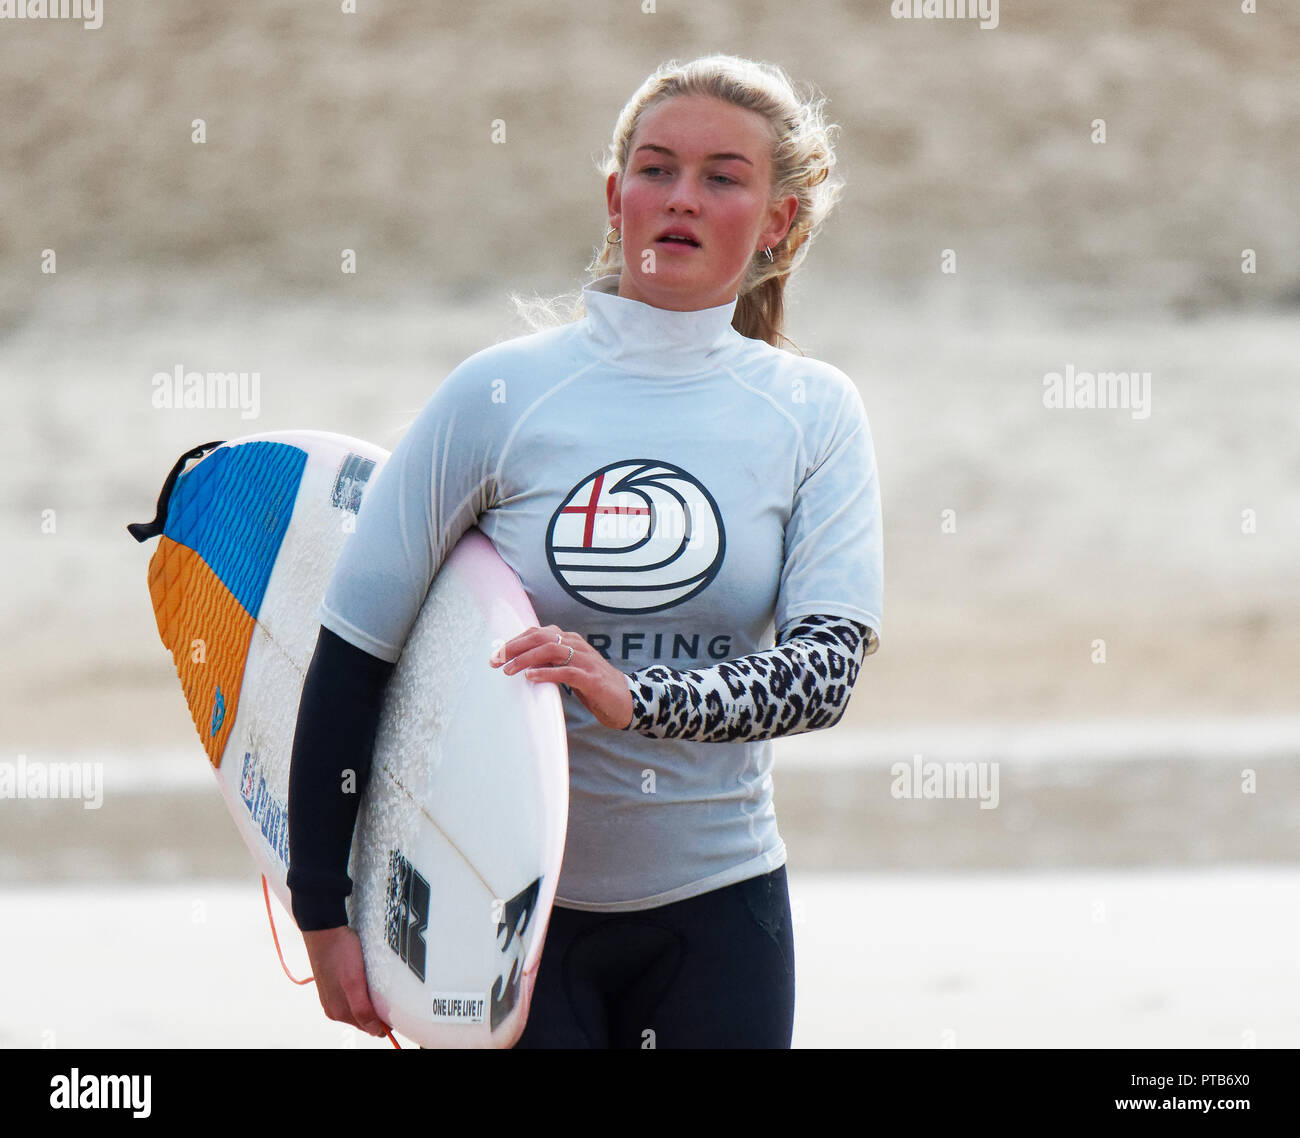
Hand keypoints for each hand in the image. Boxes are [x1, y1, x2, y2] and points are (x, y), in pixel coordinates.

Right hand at [301, 925, 389, 1037]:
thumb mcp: (353, 983)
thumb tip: (374, 1031)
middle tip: (392, 997)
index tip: (397, 1014)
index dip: (384, 1022)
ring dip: (371, 1001)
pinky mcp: (335, 982)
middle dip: (378, 1012)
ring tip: (381, 987)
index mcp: (338, 1011)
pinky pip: (354, 994)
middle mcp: (333, 1007)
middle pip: (364, 1018)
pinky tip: (368, 980)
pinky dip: (364, 991)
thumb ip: (362, 1010)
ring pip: (360, 1005)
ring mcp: (333, 995)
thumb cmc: (338, 952)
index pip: (368, 1027)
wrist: (324, 929)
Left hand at [489, 624, 633, 729]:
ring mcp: (586, 660)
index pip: (537, 632)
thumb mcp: (568, 669)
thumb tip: (520, 663)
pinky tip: (531, 677)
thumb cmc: (592, 685)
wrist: (625, 700)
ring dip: (526, 659)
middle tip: (495, 661)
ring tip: (508, 670)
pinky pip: (566, 671)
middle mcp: (577, 645)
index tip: (495, 654)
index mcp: (570, 640)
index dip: (514, 641)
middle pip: (540, 637)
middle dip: (514, 647)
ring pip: (551, 650)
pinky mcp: (592, 678)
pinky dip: (546, 672)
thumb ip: (550, 662)